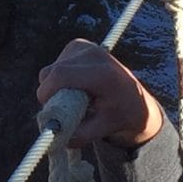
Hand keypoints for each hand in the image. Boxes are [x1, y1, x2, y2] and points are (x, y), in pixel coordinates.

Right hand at [36, 40, 163, 149]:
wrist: (136, 100)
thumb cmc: (120, 116)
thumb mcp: (102, 129)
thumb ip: (77, 134)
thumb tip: (52, 136)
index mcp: (103, 74)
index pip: (61, 75)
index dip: (46, 92)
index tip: (46, 109)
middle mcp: (94, 54)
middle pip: (52, 72)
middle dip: (49, 94)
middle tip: (62, 110)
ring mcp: (86, 47)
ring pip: (51, 69)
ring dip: (54, 87)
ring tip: (74, 98)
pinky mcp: (79, 45)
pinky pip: (55, 65)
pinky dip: (58, 79)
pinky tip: (76, 86)